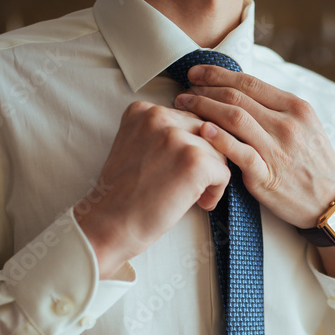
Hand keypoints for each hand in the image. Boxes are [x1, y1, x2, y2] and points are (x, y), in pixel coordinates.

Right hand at [75, 101, 230, 276]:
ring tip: (191, 196)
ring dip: (211, 177)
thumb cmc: (124, 194)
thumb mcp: (135, 147)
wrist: (110, 224)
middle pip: (206, 133)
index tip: (173, 169)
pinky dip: (216, 192)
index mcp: (143, 110)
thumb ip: (162, 134)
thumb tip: (204, 134)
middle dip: (203, 159)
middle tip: (185, 185)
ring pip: (218, 152)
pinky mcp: (195, 161)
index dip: (187, 148)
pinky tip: (199, 203)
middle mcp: (160, 116)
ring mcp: (178, 137)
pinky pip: (224, 172)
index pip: (188, 120)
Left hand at [173, 65, 334, 228]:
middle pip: (237, 98)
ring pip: (235, 119)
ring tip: (184, 108)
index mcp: (296, 108)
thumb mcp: (306, 127)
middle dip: (204, 90)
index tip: (196, 74)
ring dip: (203, 109)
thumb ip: (276, 110)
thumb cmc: (314, 164)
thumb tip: (241, 93)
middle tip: (184, 92)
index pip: (250, 83)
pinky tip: (202, 131)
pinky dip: (219, 139)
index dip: (217, 75)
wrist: (332, 203)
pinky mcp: (268, 177)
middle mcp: (287, 125)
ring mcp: (278, 150)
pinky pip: (240, 153)